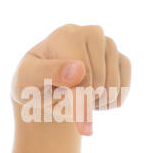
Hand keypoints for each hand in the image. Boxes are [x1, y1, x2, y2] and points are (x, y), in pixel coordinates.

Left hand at [11, 24, 130, 135]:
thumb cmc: (32, 81)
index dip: (77, 99)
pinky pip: (124, 88)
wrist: (42, 86)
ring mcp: (108, 46)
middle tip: (65, 103)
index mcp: (67, 34)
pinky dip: (112, 102)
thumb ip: (48, 73)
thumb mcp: (28, 79)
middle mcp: (92, 33)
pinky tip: (93, 102)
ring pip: (114, 86)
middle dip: (84, 101)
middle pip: (100, 81)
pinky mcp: (120, 59)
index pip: (83, 73)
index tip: (71, 118)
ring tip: (75, 101)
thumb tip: (79, 69)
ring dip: (96, 104)